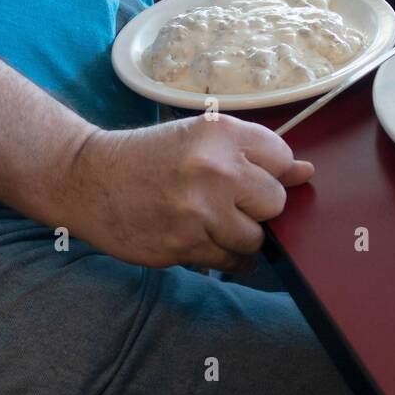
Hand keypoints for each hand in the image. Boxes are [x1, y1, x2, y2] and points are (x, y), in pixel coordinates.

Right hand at [59, 115, 313, 270]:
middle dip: (257, 207)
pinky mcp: (184, 245)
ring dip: (240, 236)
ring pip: (256, 238)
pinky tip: (202, 239)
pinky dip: (224, 256)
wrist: (88, 179)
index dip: (271, 173)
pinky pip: (231, 261)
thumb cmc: (149, 157)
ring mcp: (200, 210)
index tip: (250, 178)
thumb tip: (305, 173)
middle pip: (275, 202)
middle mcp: (215, 169)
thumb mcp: (200, 138)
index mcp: (221, 134)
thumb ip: (254, 154)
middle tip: (227, 202)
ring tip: (212, 222)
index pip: (283, 158)